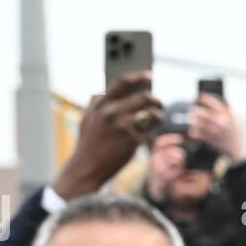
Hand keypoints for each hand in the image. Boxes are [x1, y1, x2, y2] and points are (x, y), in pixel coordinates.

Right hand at [52, 71, 162, 200]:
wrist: (87, 169)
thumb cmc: (88, 144)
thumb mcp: (86, 119)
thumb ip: (94, 103)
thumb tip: (102, 90)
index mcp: (101, 105)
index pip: (123, 82)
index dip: (139, 77)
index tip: (150, 76)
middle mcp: (112, 112)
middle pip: (144, 97)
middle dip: (156, 100)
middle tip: (159, 105)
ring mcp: (123, 127)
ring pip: (152, 114)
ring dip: (159, 117)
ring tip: (157, 120)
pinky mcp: (132, 141)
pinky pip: (151, 134)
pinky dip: (151, 137)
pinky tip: (146, 141)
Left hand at [188, 93, 245, 161]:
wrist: (236, 149)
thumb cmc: (234, 133)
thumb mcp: (234, 119)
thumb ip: (226, 109)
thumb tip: (217, 99)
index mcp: (227, 115)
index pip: (214, 103)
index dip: (205, 99)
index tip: (200, 97)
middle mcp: (221, 122)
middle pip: (202, 113)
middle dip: (195, 110)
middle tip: (192, 110)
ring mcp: (215, 131)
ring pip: (198, 123)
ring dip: (193, 121)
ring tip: (192, 120)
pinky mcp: (210, 139)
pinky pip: (197, 134)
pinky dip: (193, 132)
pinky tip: (193, 130)